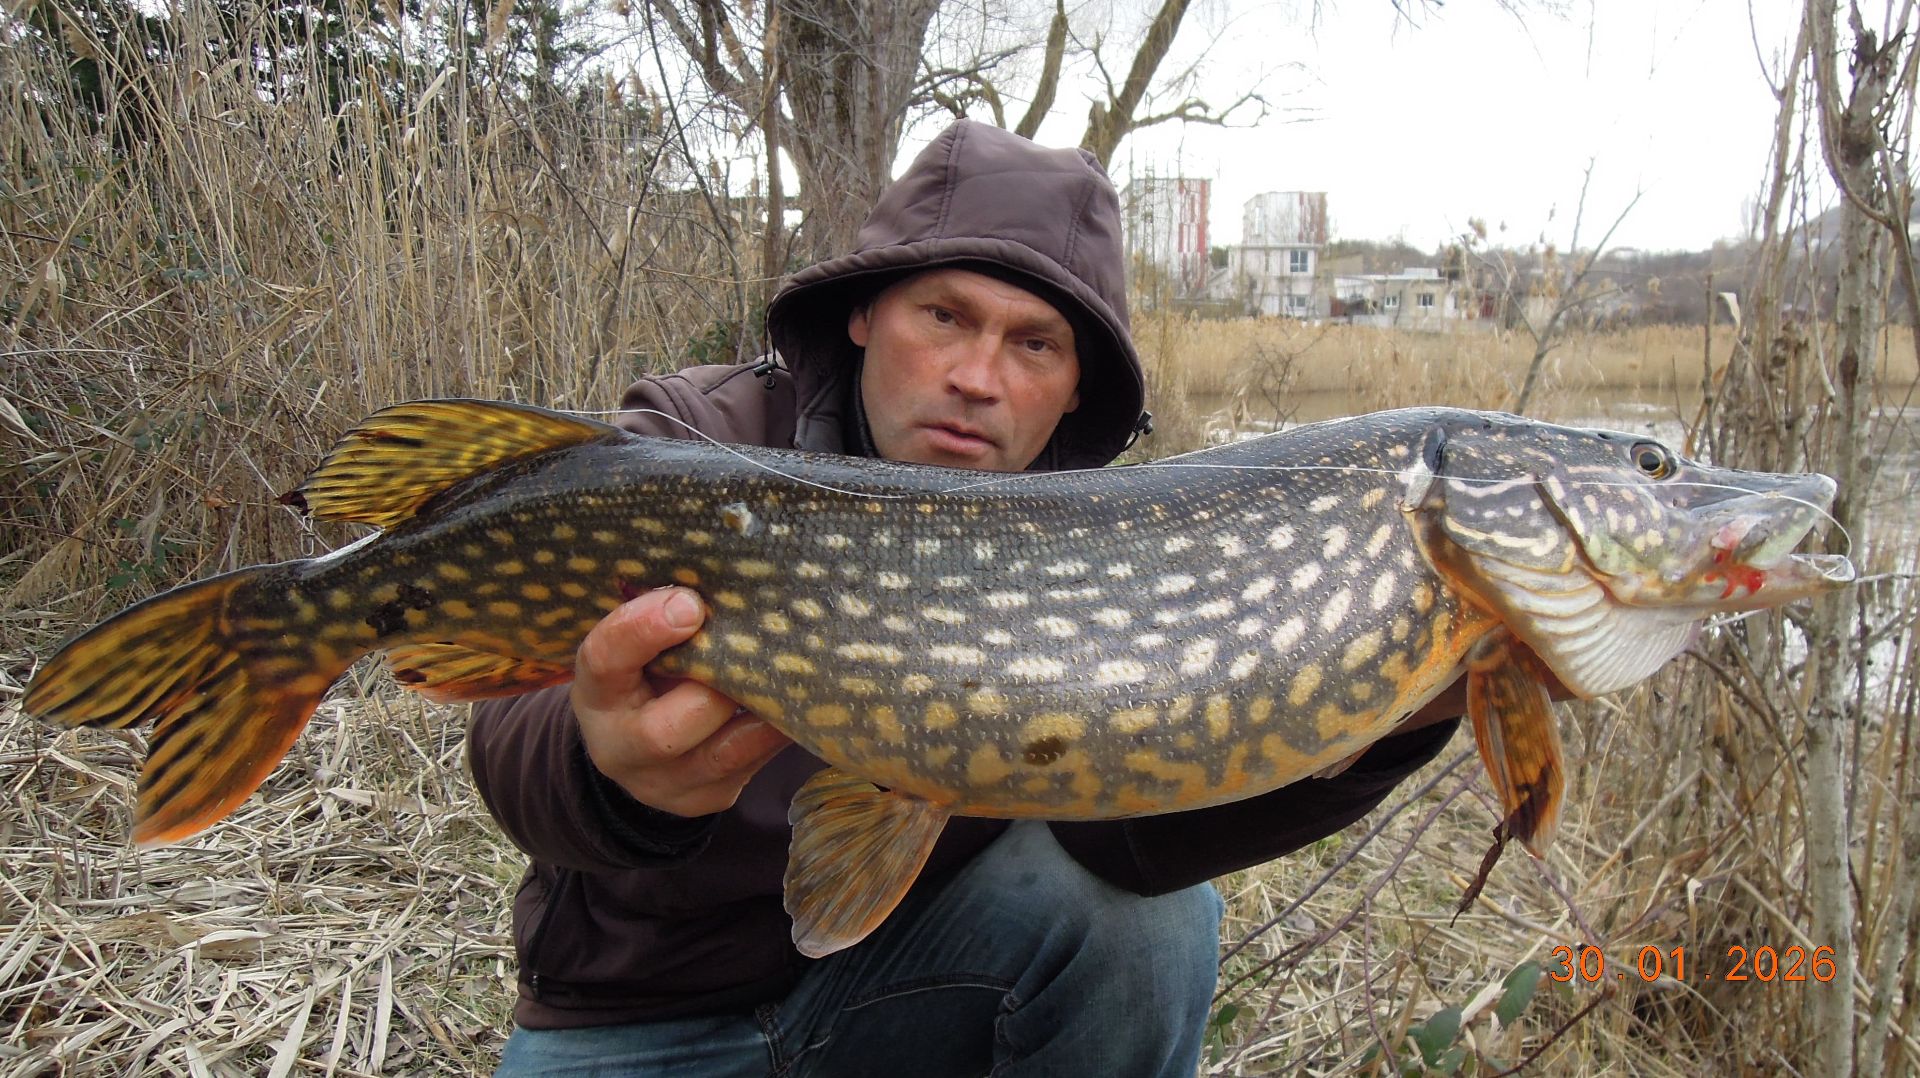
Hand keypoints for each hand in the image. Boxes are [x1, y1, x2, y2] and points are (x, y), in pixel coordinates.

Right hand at [571, 587, 791, 816]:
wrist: (637, 744)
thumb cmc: (644, 672)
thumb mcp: (635, 643)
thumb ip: (661, 616)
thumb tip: (722, 586)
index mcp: (596, 694)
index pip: (604, 661)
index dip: (644, 630)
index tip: (689, 603)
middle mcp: (620, 749)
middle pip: (666, 730)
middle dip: (717, 685)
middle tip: (756, 646)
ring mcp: (666, 784)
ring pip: (724, 753)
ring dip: (762, 710)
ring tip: (794, 671)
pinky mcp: (709, 797)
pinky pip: (753, 765)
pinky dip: (778, 730)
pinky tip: (798, 699)